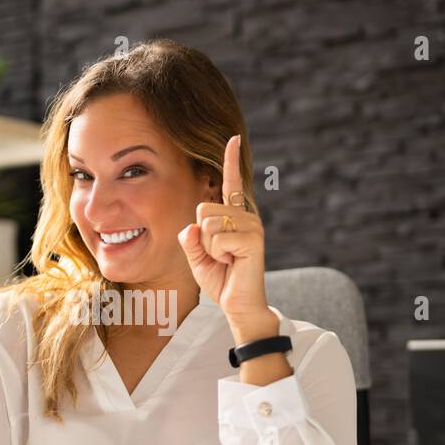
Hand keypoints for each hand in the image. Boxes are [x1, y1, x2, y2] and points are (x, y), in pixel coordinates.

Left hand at [178, 135, 268, 326]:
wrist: (238, 305)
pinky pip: (218, 239)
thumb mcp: (197, 256)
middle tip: (219, 255)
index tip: (233, 138)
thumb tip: (193, 225)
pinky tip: (233, 263)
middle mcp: (245, 215)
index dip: (230, 160)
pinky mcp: (253, 239)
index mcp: (234, 216)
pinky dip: (218, 255)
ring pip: (209, 223)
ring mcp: (252, 226)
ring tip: (227, 259)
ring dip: (210, 248)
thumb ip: (191, 238)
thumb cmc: (220, 279)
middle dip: (202, 236)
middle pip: (203, 208)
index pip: (230, 183)